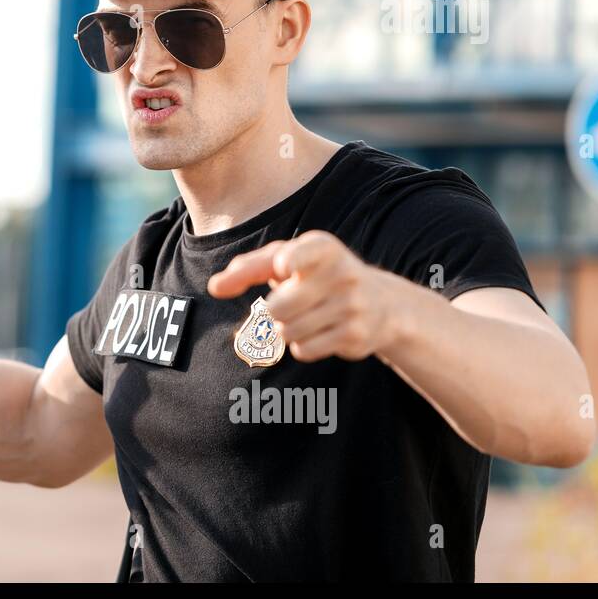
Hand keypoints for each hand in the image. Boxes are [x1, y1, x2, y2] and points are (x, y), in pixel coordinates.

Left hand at [206, 231, 396, 361]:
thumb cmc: (316, 275)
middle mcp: (342, 273)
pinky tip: (318, 332)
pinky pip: (304, 350)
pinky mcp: (355, 335)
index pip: (301, 254)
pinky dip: (301, 345)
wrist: (382, 303)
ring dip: (286, 330)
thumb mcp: (287, 260)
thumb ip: (247, 268)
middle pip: (276, 309)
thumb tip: (215, 288)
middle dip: (271, 312)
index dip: (288, 263)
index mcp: (322, 247)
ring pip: (288, 332)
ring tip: (304, 317)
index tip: (283, 269)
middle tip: (284, 304)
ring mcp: (352, 306)